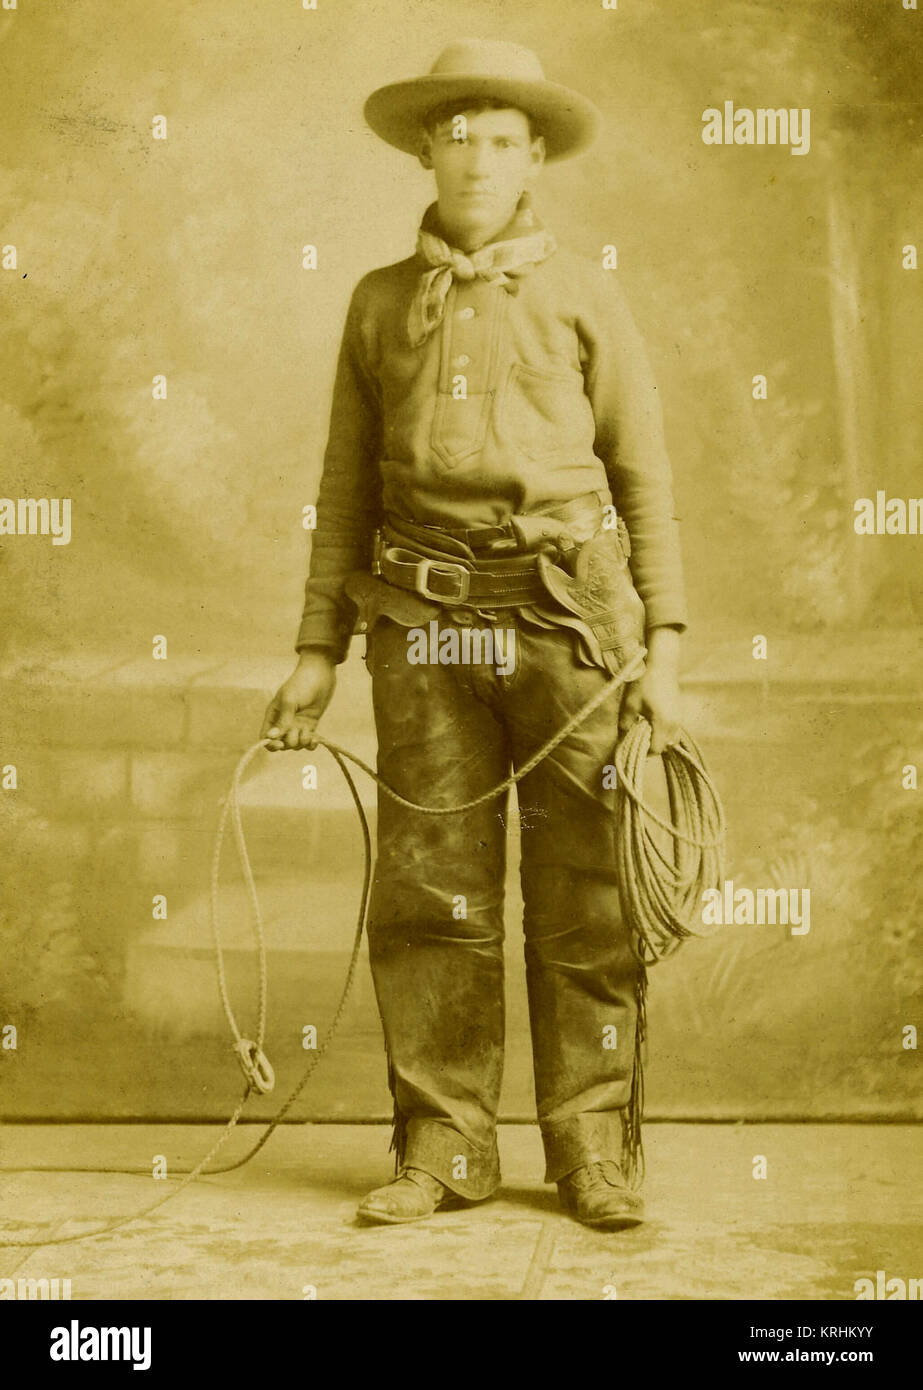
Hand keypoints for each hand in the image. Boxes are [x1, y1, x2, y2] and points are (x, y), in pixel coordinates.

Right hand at [260, 650, 336, 751]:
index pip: (266, 737)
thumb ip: (283, 720)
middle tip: (298, 730)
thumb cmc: (301, 683)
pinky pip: (307, 742)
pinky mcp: (310, 725)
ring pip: (295, 744)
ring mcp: (297, 724)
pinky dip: (311, 744)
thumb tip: (272, 737)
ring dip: (302, 742)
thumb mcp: (290, 701)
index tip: (280, 744)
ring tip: (308, 732)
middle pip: (282, 744)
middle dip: (290, 742)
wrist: (320, 673)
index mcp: (273, 715)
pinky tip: (316, 739)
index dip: (271, 744)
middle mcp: (284, 722)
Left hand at [618, 628, 682, 754]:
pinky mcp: (679, 711)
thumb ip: (625, 725)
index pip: (655, 750)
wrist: (662, 662)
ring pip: (670, 739)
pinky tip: (650, 720)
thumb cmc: (644, 682)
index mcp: (663, 724)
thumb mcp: (629, 704)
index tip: (631, 745)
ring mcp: (679, 717)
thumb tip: (623, 738)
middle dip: (650, 746)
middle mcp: (675, 724)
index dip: (642, 751)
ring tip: (642, 728)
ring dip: (657, 738)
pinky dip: (662, 730)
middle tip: (635, 738)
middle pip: (664, 747)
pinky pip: (672, 729)